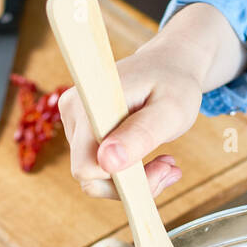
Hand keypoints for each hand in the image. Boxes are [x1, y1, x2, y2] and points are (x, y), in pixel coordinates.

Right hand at [59, 3, 246, 198]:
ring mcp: (75, 122)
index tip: (161, 167)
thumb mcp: (169, 111)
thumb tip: (106, 162)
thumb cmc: (174, 83)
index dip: (121, 180)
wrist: (170, 64)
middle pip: (90, 176)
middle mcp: (73, 112)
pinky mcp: (83, 132)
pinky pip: (101, 167)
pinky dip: (130, 171)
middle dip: (132, 182)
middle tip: (169, 168)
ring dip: (135, 178)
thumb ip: (140, 135)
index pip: (86, 167)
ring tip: (167, 162)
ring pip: (97, 175)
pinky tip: (157, 160)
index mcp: (89, 104)